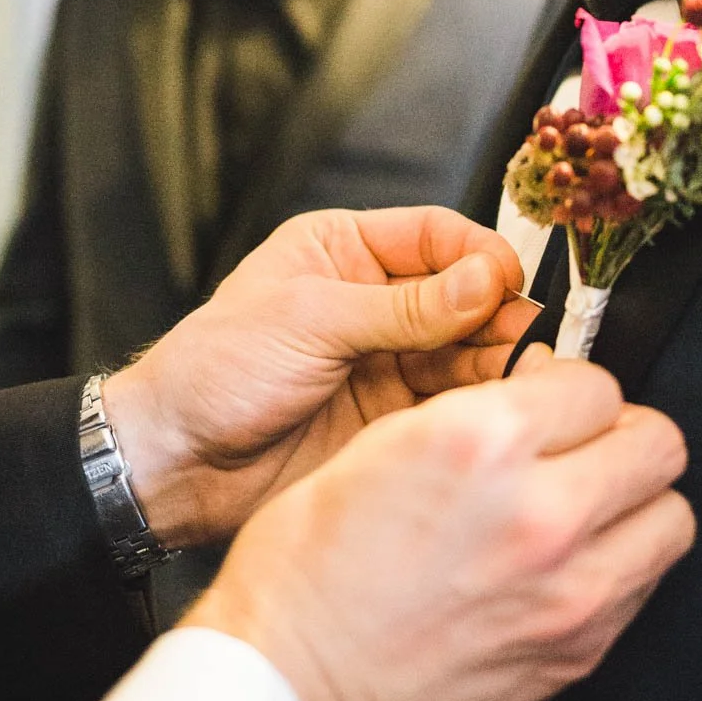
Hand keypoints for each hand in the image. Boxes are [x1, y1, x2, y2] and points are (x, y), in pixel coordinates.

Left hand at [103, 205, 532, 543]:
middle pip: (463, 296)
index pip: (436, 236)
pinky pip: (451, 406)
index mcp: (343, 251)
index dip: (479, 257)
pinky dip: (477, 408)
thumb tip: (484, 281)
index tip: (506, 283)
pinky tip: (494, 414)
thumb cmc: (211, 372)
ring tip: (521, 378)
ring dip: (497, 364)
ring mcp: (385, 363)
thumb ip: (404, 307)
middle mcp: (372, 302)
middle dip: (498, 315)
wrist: (174, 464)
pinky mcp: (392, 421)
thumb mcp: (310, 321)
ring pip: (467, 353)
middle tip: (527, 339)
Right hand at [185, 346, 694, 700]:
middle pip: (658, 444)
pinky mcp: (577, 653)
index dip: (568, 390)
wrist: (292, 687)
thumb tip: (540, 399)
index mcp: (483, 442)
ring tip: (585, 508)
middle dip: (620, 436)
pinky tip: (567, 566)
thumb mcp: (380, 443)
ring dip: (635, 503)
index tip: (550, 406)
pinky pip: (644, 585)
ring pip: (672, 516)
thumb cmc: (311, 566)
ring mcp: (571, 591)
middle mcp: (543, 512)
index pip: (596, 384)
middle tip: (581, 449)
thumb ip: (477, 416)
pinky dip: (620, 565)